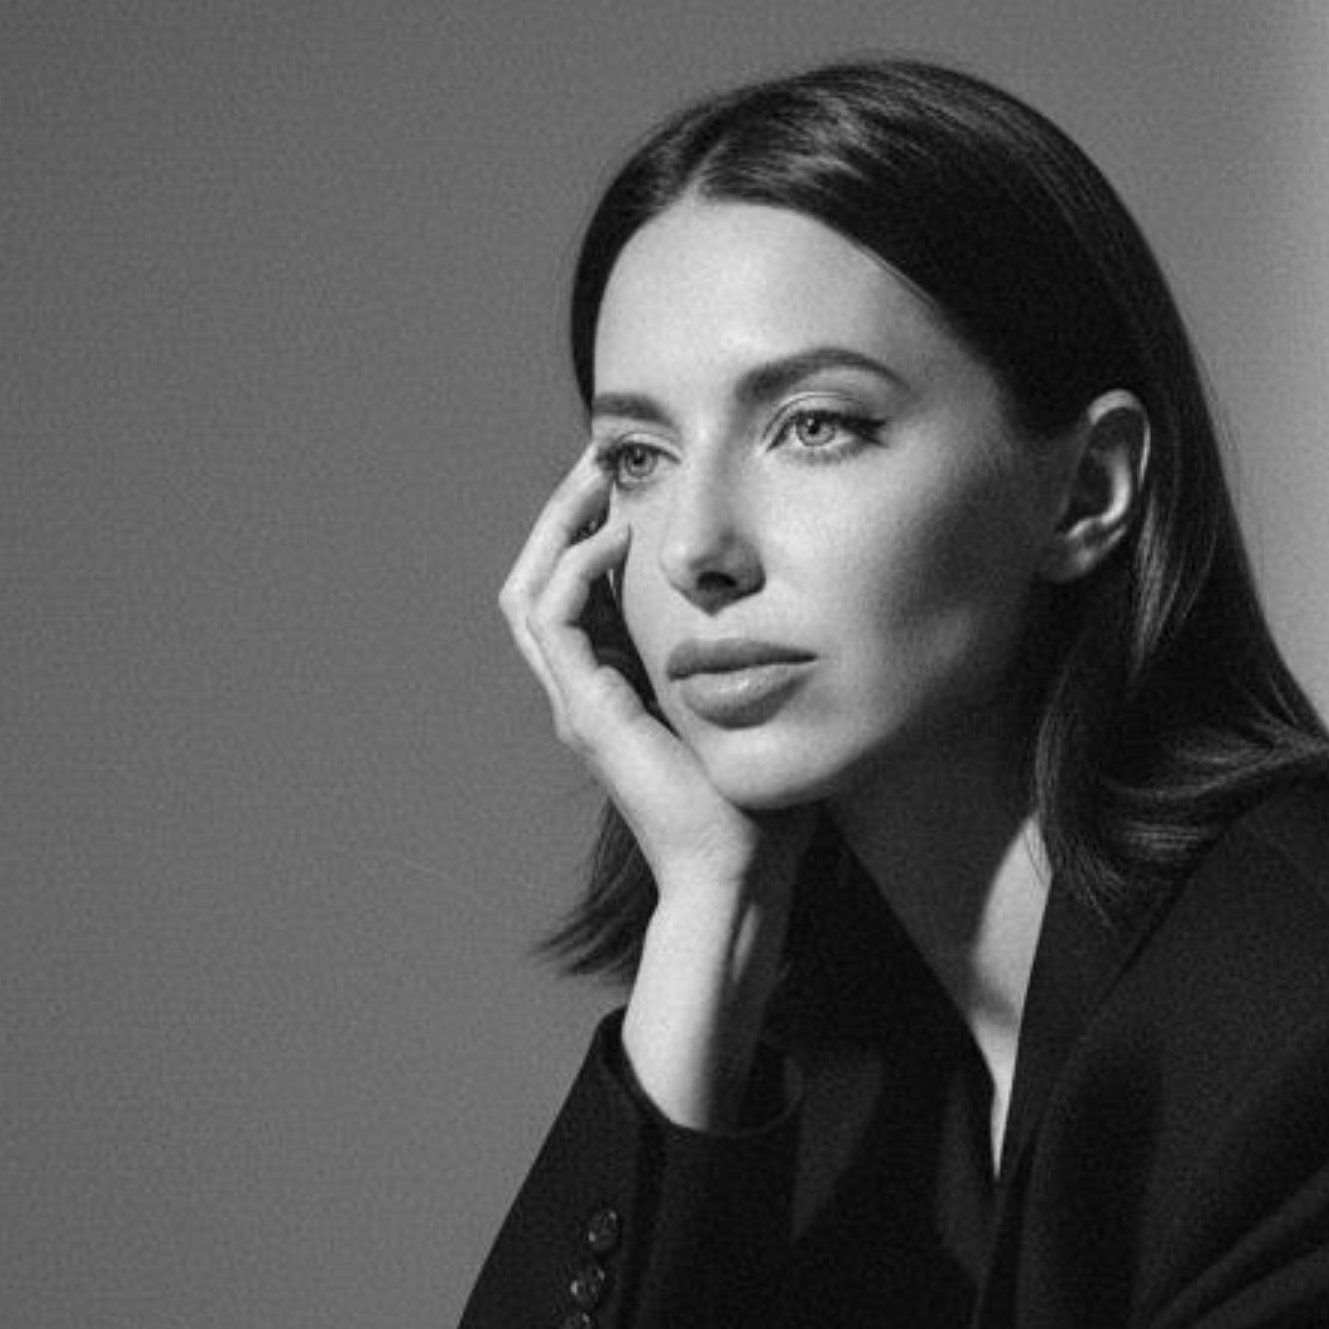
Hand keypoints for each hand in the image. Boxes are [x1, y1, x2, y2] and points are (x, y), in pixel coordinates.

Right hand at [498, 450, 806, 1125]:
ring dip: (556, 530)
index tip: (633, 480)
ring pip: (530, 592)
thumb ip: (757, 656)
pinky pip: (553, 621)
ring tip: (594, 480)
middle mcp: (588, 691)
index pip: (583, 590)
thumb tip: (799, 605)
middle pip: (542, 580)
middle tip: (599, 461)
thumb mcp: (758, 702)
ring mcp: (578, 704)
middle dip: (564, 516)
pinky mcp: (585, 714)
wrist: (744, 867)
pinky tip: (612, 536)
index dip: (595, 531)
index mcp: (620, 686)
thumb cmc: (763, 799)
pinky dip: (575, 569)